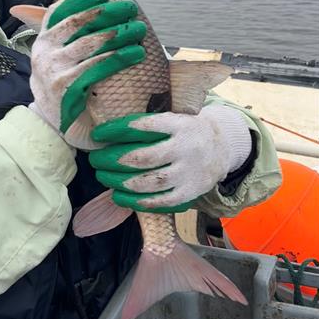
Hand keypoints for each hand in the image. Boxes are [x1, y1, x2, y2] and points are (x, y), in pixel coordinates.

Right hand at [27, 0, 146, 137]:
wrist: (54, 128)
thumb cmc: (63, 88)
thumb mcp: (57, 60)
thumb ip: (67, 37)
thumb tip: (90, 10)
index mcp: (42, 41)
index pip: (58, 11)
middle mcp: (43, 52)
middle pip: (77, 23)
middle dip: (106, 12)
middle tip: (130, 9)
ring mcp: (53, 70)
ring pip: (90, 43)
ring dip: (118, 33)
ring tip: (139, 30)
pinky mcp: (65, 88)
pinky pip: (96, 67)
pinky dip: (119, 57)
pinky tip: (135, 53)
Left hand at [89, 104, 252, 211]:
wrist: (223, 149)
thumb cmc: (186, 131)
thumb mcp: (174, 117)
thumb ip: (148, 124)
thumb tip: (107, 131)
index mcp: (180, 124)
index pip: (144, 126)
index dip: (116, 131)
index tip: (97, 135)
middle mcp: (186, 148)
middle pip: (142, 157)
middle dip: (112, 159)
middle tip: (95, 159)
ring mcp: (189, 173)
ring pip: (149, 182)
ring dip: (119, 181)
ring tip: (102, 176)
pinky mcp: (189, 194)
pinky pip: (159, 202)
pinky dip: (135, 201)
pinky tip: (118, 196)